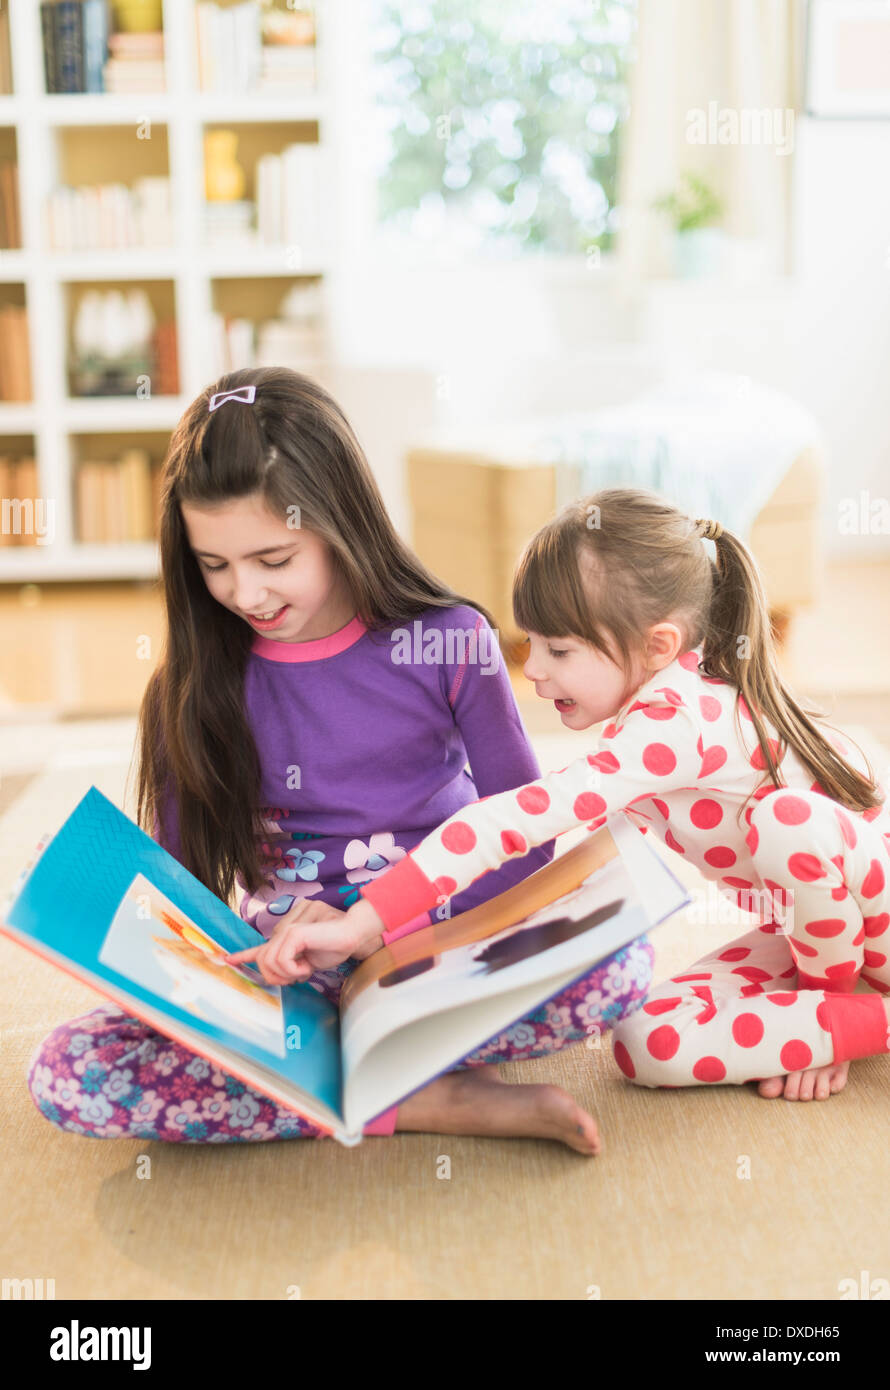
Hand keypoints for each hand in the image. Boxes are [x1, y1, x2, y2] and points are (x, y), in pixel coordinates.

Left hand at [223, 895, 384, 985]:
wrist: (352, 936)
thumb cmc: (334, 948)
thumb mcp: (306, 962)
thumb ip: (290, 965)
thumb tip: (278, 977)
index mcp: (285, 938)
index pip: (260, 949)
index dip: (244, 956)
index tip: (228, 960)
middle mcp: (283, 930)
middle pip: (263, 962)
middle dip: (277, 977)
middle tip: (298, 976)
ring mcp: (288, 929)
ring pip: (270, 962)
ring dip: (288, 974)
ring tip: (305, 969)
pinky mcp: (294, 933)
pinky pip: (282, 960)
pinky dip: (294, 970)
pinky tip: (307, 966)